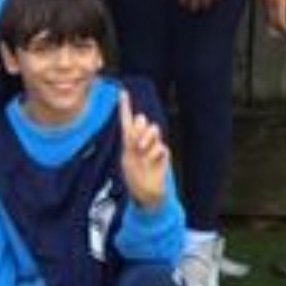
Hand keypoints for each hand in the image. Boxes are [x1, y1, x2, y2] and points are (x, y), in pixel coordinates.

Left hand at [118, 89, 168, 210]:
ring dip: (147, 137)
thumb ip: (133, 141)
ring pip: (153, 129)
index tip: (122, 92)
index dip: (125, 106)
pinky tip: (151, 161)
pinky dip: (154, 152)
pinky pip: (161, 146)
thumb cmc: (133, 177)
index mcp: (128, 141)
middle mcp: (141, 140)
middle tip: (135, 141)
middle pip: (142, 120)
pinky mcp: (163, 154)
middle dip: (139, 126)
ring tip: (141, 149)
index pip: (127, 120)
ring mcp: (153, 146)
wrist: (146, 193)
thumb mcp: (128, 157)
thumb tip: (143, 130)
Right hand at [263, 0, 285, 41]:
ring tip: (279, 31)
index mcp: (279, 1)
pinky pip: (266, 10)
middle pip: (272, 22)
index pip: (280, 22)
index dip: (285, 31)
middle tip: (285, 36)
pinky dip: (270, 17)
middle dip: (278, 32)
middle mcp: (270, 2)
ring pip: (267, 17)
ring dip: (273, 25)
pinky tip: (275, 18)